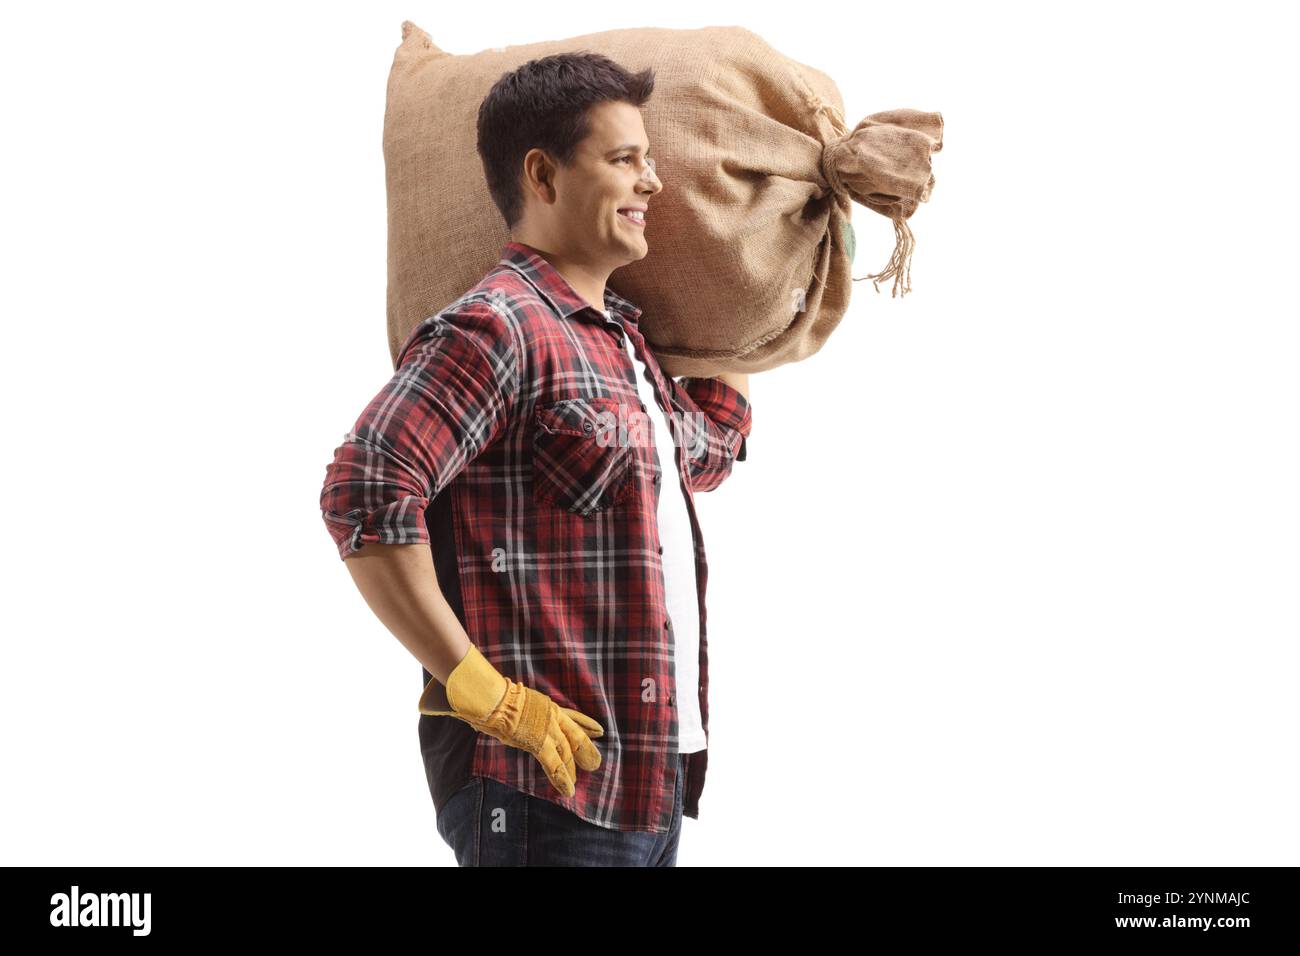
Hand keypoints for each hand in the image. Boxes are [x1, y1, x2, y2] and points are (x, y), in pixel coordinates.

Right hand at [419, 643, 602, 796]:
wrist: (487, 695)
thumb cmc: (489, 694)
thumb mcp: (506, 698)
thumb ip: (508, 707)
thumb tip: (492, 710)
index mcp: (545, 705)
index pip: (571, 715)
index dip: (586, 724)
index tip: (599, 731)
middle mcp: (550, 715)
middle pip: (574, 735)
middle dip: (585, 749)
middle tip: (595, 762)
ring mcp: (546, 728)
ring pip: (567, 751)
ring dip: (574, 768)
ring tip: (579, 781)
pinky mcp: (538, 742)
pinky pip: (554, 763)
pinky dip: (562, 777)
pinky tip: (568, 790)